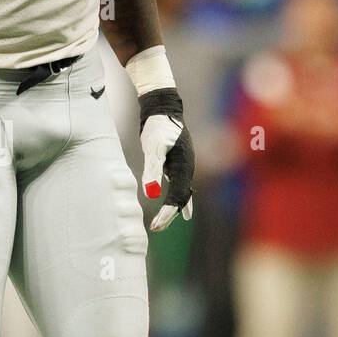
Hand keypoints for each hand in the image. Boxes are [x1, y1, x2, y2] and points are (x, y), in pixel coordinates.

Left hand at [138, 88, 194, 230]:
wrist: (162, 109)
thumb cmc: (158, 126)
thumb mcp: (153, 149)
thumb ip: (152, 171)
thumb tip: (150, 194)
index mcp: (184, 167)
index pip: (178, 197)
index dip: (167, 213)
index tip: (156, 225)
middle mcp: (186, 168)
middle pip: (181, 197)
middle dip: (169, 214)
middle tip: (157, 228)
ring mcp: (183, 165)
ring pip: (182, 192)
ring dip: (174, 208)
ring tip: (169, 221)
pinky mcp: (176, 163)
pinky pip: (179, 185)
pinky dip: (177, 197)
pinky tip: (178, 205)